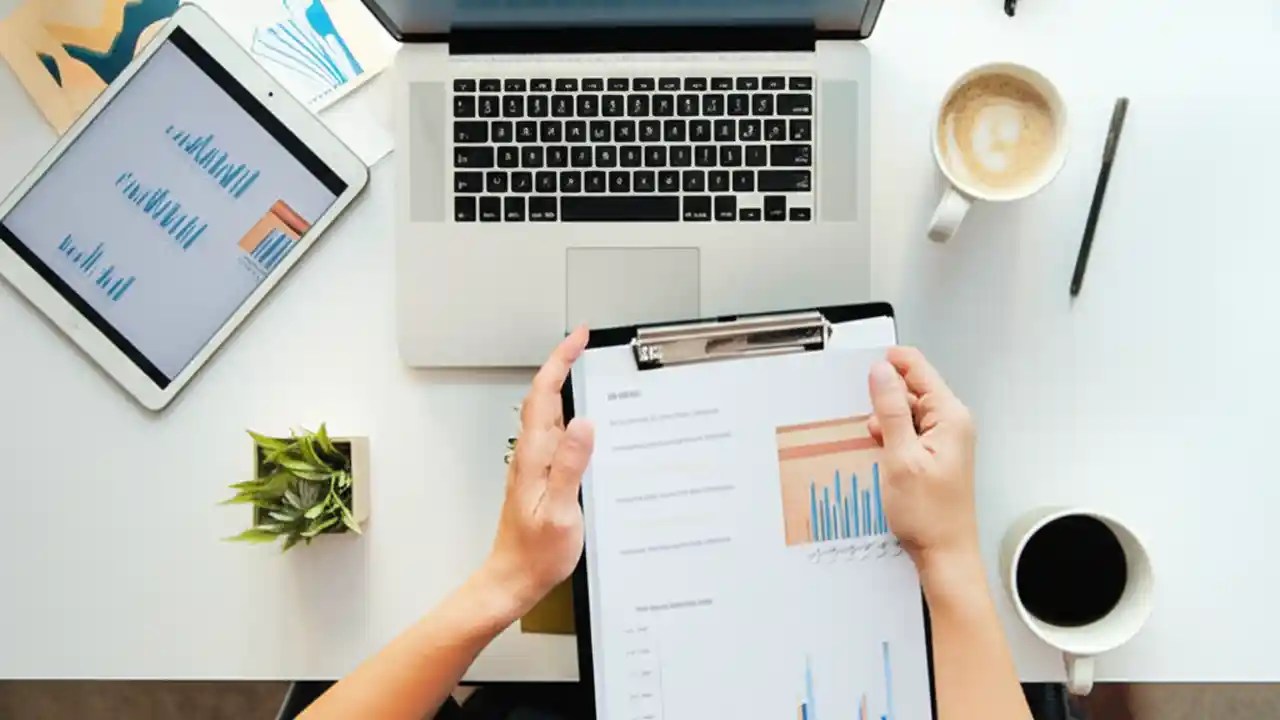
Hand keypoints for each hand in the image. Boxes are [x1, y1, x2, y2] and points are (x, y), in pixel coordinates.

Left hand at [483, 327, 595, 617]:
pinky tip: (584, 423)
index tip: (577, 338)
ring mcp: (534, 466)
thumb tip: (583, 424)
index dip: (560, 361)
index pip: (544, 395)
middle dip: (563, 364)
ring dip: (565, 387)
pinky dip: (569, 415)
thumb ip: (570, 466)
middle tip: (584, 344)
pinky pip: (555, 436)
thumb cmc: (534, 554)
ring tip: (586, 371)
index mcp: (534, 457)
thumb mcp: (560, 511)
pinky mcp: (540, 477)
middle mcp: (530, 455)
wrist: (512, 579)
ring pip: (549, 414)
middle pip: (545, 397)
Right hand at [867, 347, 978, 579]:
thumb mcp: (901, 456)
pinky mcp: (934, 456)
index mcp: (951, 417)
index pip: (920, 369)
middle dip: (884, 398)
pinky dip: (891, 439)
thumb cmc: (930, 515)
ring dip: (885, 422)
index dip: (891, 363)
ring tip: (874, 445)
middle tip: (865, 419)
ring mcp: (944, 440)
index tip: (863, 365)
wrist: (944, 553)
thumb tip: (881, 373)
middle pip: (912, 390)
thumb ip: (891, 410)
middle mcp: (952, 424)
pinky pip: (908, 434)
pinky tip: (880, 456)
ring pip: (907, 413)